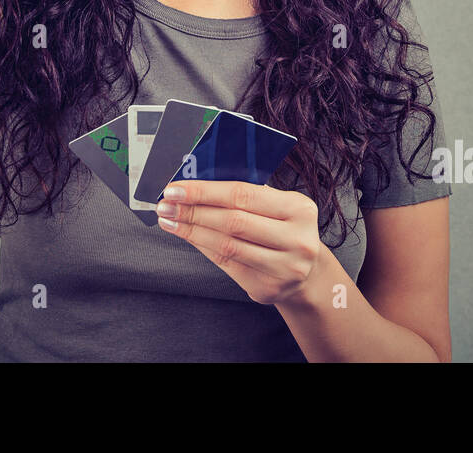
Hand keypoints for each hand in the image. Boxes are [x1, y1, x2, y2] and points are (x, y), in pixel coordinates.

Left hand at [156, 180, 321, 305]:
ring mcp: (285, 268)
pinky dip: (202, 247)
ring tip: (170, 220)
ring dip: (192, 231)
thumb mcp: (278, 205)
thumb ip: (246, 194)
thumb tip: (196, 185)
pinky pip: (227, 264)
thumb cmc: (284, 228)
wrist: (306, 272)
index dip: (205, 191)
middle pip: (233, 221)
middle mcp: (297, 239)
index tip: (176, 188)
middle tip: (166, 205)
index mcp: (299, 208)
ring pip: (227, 245)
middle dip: (193, 211)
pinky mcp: (268, 288)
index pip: (243, 194)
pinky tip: (187, 236)